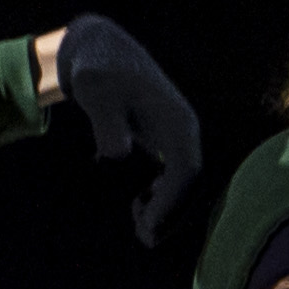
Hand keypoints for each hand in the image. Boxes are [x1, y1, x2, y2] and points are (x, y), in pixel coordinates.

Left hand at [59, 15, 204, 246]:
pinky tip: (140, 203)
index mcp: (176, 121)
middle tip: (144, 238)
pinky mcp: (166, 137)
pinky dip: (163, 195)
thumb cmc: (96, 72)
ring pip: (185, 180)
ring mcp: (177, 133)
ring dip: (168, 207)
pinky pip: (175, 174)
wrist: (98, 50)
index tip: (147, 226)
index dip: (171, 203)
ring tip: (139, 222)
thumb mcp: (96, 94)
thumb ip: (107, 125)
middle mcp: (184, 129)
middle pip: (192, 181)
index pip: (186, 170)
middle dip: (172, 213)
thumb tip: (118, 156)